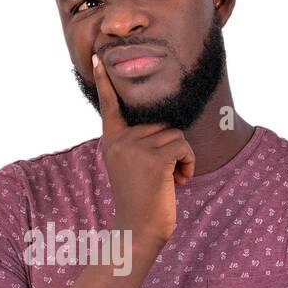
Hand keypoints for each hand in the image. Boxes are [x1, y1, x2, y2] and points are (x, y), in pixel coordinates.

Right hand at [92, 53, 194, 248]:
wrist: (138, 230)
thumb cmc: (140, 201)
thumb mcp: (130, 167)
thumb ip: (135, 144)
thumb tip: (162, 127)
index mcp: (112, 141)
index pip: (109, 106)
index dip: (104, 82)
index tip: (98, 58)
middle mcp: (120, 140)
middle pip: (161, 124)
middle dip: (170, 149)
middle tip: (162, 176)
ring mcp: (136, 147)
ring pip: (176, 135)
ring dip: (181, 158)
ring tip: (169, 180)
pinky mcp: (154, 157)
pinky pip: (183, 146)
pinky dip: (189, 164)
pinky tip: (178, 182)